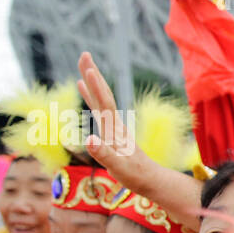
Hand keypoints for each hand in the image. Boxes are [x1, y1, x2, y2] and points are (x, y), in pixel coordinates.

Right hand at [77, 51, 149, 189]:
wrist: (150, 179)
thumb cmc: (134, 175)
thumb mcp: (117, 166)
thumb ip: (103, 153)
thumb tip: (89, 139)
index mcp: (114, 129)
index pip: (104, 103)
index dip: (95, 86)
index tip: (87, 68)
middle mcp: (114, 123)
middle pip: (103, 93)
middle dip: (94, 74)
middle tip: (84, 53)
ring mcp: (113, 125)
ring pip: (101, 98)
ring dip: (93, 81)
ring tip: (83, 65)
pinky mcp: (112, 130)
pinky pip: (99, 108)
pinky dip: (91, 96)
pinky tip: (84, 89)